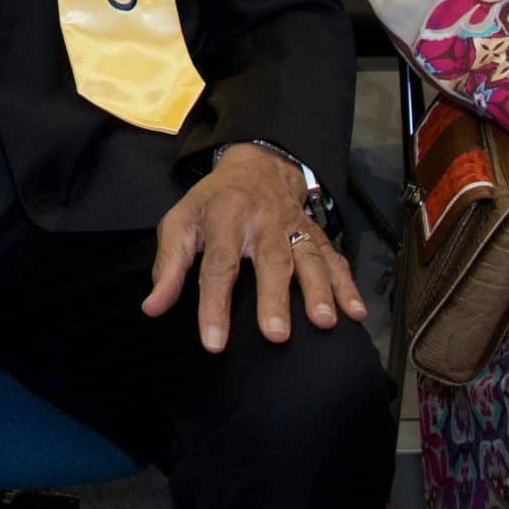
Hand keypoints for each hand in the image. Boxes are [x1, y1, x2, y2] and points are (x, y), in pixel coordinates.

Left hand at [143, 144, 364, 350]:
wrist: (257, 164)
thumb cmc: (213, 202)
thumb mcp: (181, 222)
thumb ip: (169, 266)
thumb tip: (153, 307)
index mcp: (224, 218)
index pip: (217, 266)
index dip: (214, 306)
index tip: (214, 343)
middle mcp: (262, 222)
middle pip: (270, 261)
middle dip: (274, 298)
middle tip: (276, 335)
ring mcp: (293, 226)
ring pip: (309, 258)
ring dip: (319, 291)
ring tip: (324, 323)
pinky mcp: (316, 232)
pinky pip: (335, 259)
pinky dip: (348, 285)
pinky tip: (355, 313)